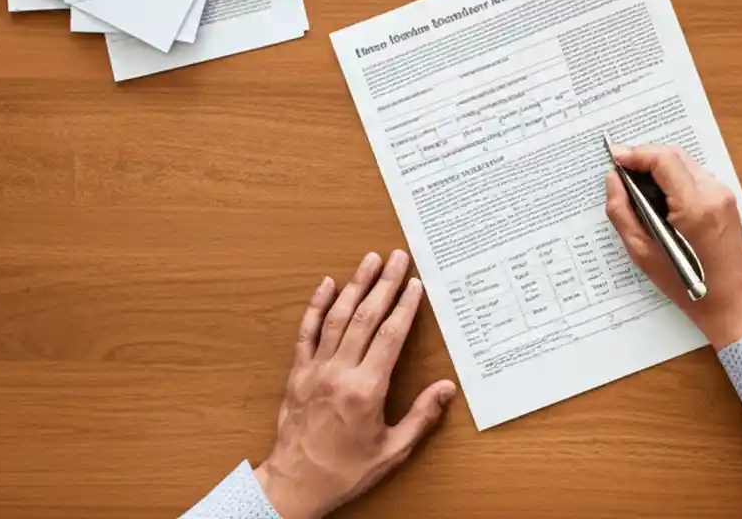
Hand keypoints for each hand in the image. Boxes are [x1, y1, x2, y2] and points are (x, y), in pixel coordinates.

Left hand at [254, 251, 457, 518]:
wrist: (295, 484)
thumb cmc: (345, 471)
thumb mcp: (392, 450)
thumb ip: (421, 417)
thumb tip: (446, 388)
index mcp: (366, 390)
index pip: (390, 336)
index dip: (405, 307)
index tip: (416, 284)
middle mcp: (339, 373)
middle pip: (365, 317)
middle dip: (385, 284)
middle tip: (398, 257)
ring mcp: (315, 370)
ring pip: (337, 317)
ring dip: (355, 285)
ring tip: (369, 260)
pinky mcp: (297, 373)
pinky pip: (306, 332)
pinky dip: (316, 306)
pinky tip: (326, 285)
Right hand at [604, 145, 741, 348]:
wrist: (731, 302)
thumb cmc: (688, 286)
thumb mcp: (643, 253)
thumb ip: (622, 212)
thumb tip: (613, 181)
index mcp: (694, 207)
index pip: (663, 159)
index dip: (636, 153)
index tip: (615, 157)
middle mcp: (713, 194)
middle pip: (674, 155)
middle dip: (645, 157)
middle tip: (621, 170)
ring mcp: (724, 195)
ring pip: (685, 163)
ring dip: (660, 167)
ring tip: (637, 185)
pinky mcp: (727, 201)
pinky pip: (695, 177)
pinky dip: (674, 178)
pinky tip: (660, 197)